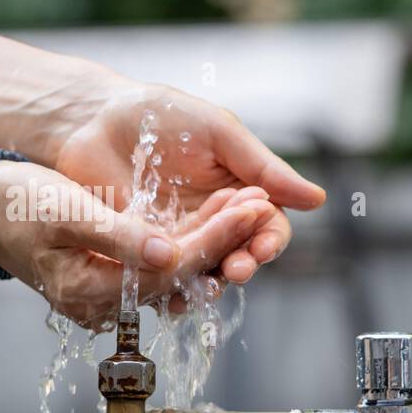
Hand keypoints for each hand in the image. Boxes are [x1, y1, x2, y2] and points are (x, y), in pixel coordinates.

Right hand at [0, 161, 278, 327]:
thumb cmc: (18, 203)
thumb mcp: (66, 211)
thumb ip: (119, 236)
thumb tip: (171, 255)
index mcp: (89, 292)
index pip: (170, 270)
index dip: (214, 239)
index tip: (250, 207)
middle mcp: (101, 305)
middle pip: (180, 276)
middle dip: (224, 240)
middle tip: (263, 204)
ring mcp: (106, 296)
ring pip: (175, 274)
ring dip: (214, 241)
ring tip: (250, 207)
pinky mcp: (110, 280)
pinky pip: (160, 268)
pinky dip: (190, 241)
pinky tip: (217, 217)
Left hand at [50, 81, 325, 284]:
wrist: (93, 120)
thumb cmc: (159, 115)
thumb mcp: (219, 133)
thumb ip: (263, 168)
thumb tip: (318, 199)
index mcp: (238, 192)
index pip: (267, 225)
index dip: (270, 240)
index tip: (264, 247)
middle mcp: (212, 221)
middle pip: (239, 255)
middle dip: (241, 265)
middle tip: (235, 269)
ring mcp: (177, 238)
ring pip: (203, 272)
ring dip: (209, 284)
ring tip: (207, 287)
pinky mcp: (142, 250)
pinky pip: (162, 278)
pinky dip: (170, 291)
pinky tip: (171, 298)